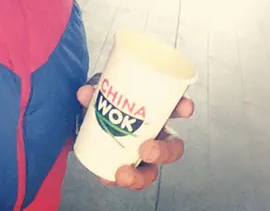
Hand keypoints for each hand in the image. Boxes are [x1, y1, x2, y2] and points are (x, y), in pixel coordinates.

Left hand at [76, 84, 193, 190]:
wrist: (90, 118)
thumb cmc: (107, 100)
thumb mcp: (102, 90)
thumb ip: (94, 90)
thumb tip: (84, 93)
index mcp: (156, 111)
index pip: (176, 107)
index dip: (184, 108)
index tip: (185, 108)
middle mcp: (155, 134)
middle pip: (172, 147)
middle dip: (164, 152)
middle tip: (147, 150)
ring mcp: (142, 153)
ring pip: (152, 170)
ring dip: (140, 176)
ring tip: (123, 174)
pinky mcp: (127, 166)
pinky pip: (127, 177)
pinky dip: (115, 178)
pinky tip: (106, 177)